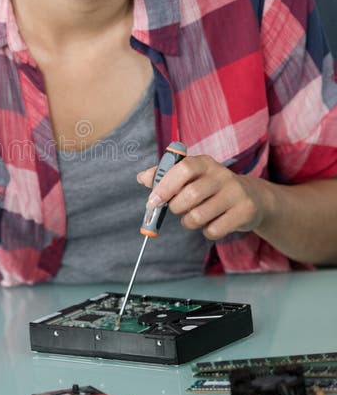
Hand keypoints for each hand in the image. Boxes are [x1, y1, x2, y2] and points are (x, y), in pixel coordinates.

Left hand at [137, 154, 272, 240]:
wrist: (252, 198)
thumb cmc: (211, 188)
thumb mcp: (191, 177)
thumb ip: (165, 176)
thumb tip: (142, 178)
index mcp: (204, 163)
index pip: (184, 168)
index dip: (165, 185)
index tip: (153, 201)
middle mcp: (222, 174)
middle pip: (190, 194)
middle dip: (176, 208)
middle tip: (177, 209)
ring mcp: (236, 192)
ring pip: (200, 215)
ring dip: (190, 222)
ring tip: (194, 217)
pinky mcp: (245, 211)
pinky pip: (214, 230)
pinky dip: (207, 232)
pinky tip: (212, 223)